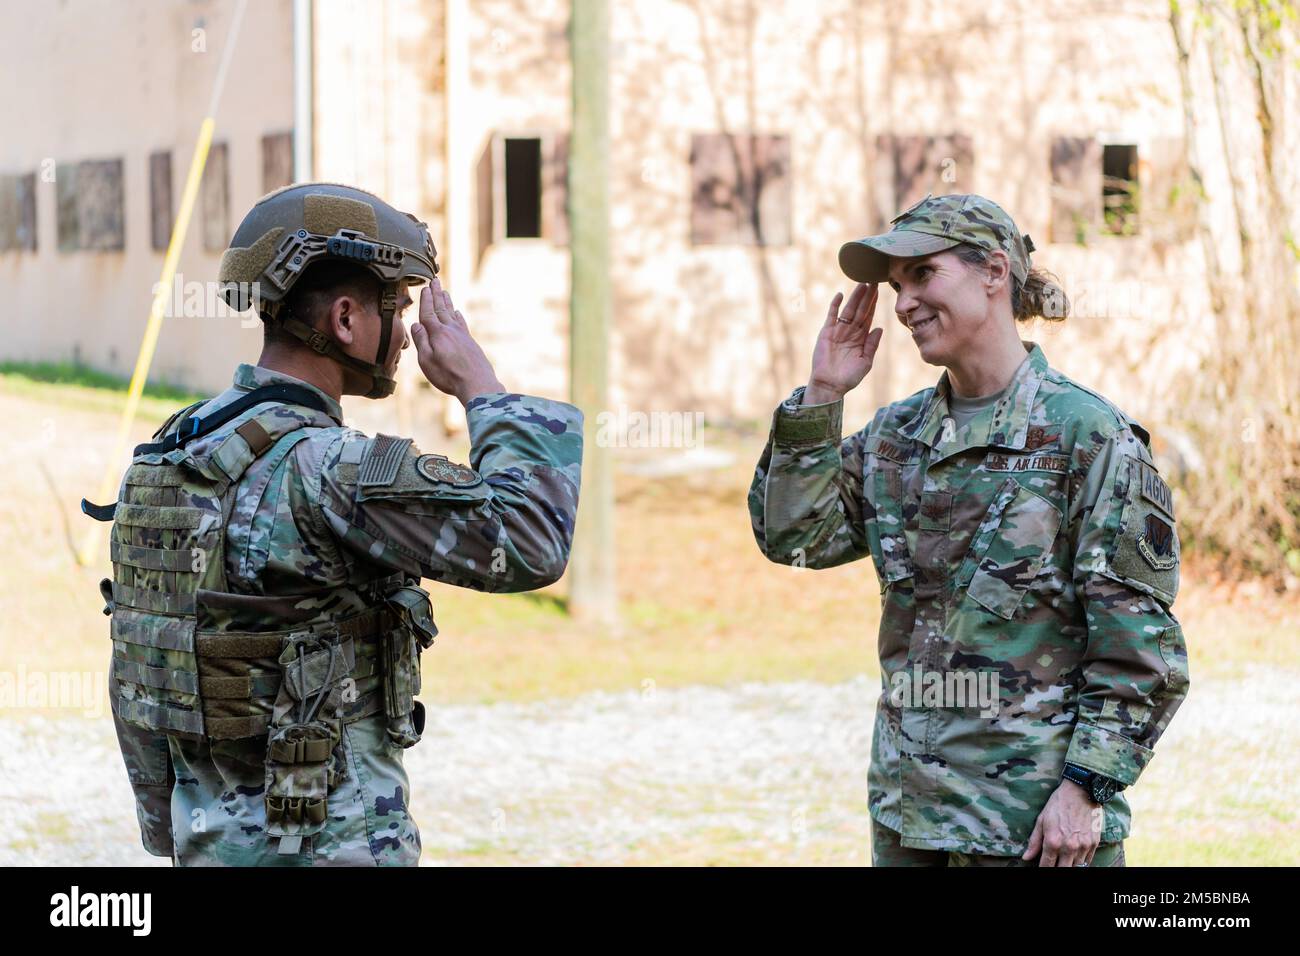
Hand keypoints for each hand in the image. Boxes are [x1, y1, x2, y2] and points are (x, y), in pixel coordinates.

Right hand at [410, 277, 504, 404]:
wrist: (477, 383)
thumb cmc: (449, 375)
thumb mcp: (427, 361)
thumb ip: (421, 341)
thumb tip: (416, 324)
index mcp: (437, 333)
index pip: (428, 312)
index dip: (426, 300)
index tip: (425, 287)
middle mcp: (451, 330)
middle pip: (441, 308)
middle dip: (437, 294)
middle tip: (435, 280)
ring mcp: (462, 335)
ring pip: (452, 314)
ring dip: (447, 302)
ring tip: (444, 292)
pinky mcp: (470, 342)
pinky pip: (462, 323)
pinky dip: (458, 316)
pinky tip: (457, 313)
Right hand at [803, 283, 884, 404]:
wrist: (830, 385)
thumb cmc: (849, 377)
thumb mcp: (865, 362)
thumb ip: (872, 345)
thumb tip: (880, 328)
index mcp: (860, 338)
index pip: (868, 316)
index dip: (873, 304)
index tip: (879, 291)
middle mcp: (850, 332)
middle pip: (860, 310)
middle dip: (867, 296)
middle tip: (874, 281)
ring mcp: (838, 331)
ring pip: (848, 310)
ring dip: (854, 297)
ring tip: (862, 284)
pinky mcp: (826, 332)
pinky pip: (831, 316)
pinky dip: (834, 306)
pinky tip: (840, 295)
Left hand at [1022, 780, 1102, 866]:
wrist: (1081, 792)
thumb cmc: (1058, 804)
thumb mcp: (1042, 820)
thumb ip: (1034, 841)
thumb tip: (1026, 857)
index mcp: (1053, 841)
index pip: (1046, 866)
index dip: (1043, 869)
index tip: (1042, 867)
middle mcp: (1069, 847)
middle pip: (1062, 869)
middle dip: (1056, 869)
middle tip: (1054, 863)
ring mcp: (1083, 846)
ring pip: (1076, 867)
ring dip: (1069, 866)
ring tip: (1064, 861)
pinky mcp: (1094, 844)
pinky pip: (1087, 861)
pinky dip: (1081, 862)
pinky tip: (1075, 858)